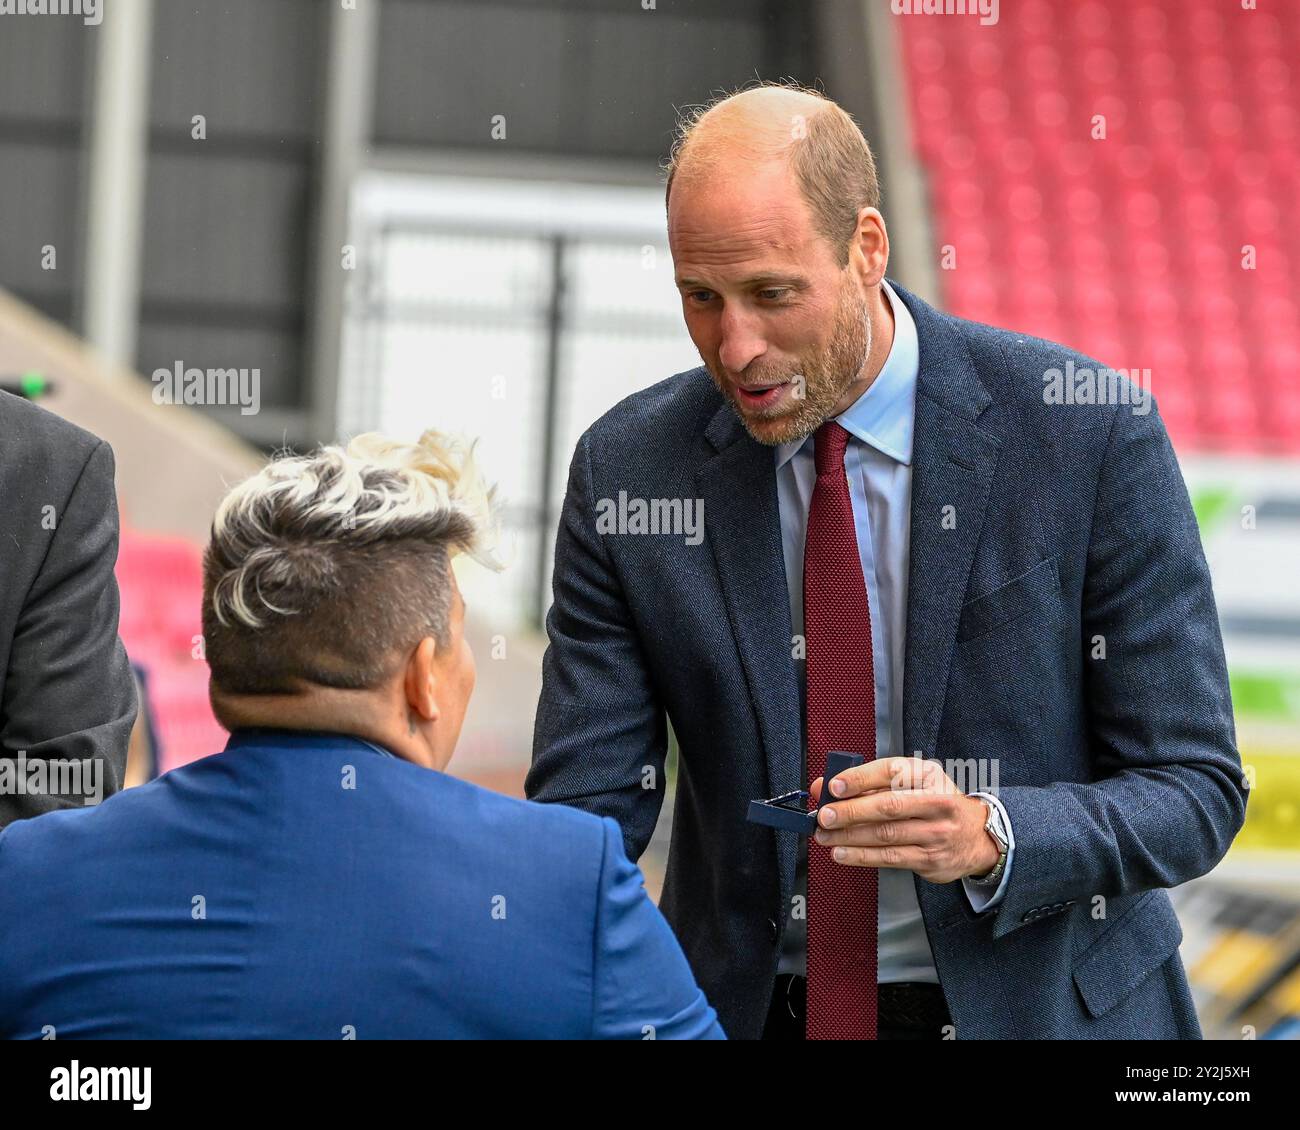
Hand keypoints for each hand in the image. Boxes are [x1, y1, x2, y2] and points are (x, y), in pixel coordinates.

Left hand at [809, 756, 1000, 883]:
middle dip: (850, 811)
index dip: (860, 778)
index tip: (834, 786)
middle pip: (888, 807)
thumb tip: (825, 788)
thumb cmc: (937, 804)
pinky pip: (890, 858)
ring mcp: (936, 833)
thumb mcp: (913, 783)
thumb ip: (870, 784)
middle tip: (824, 815)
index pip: (891, 772)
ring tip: (825, 836)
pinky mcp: (930, 859)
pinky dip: (862, 856)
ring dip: (849, 837)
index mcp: (928, 776)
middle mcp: (936, 802)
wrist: (979, 837)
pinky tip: (842, 853)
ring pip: (885, 836)